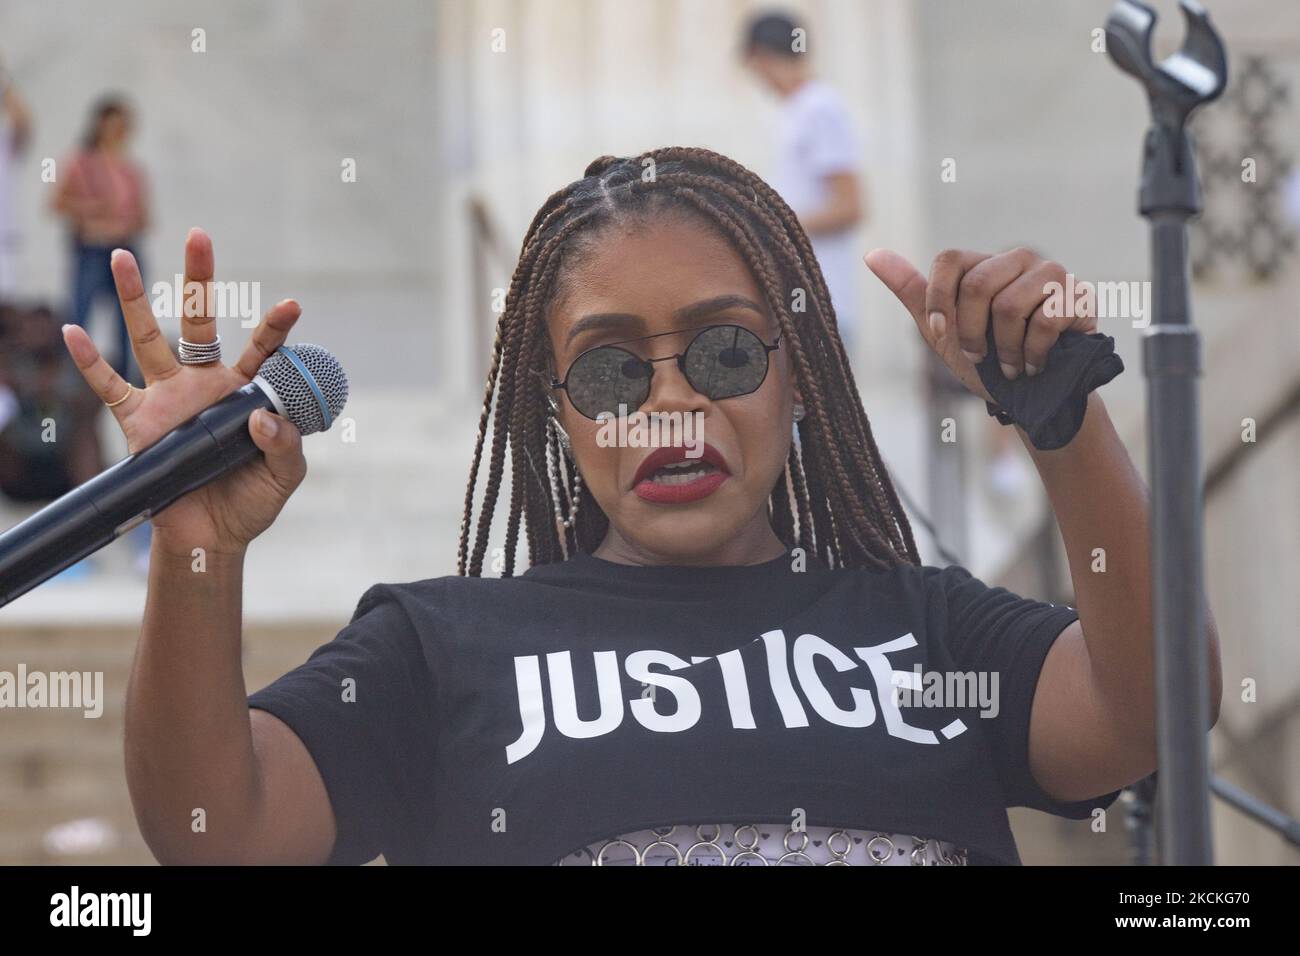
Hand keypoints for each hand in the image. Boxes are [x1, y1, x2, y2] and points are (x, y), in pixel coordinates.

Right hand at [61, 227, 306, 556]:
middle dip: (200, 280)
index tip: (293, 305)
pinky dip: (89, 362)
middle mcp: (204, 385)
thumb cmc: (251, 500)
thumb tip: (261, 416)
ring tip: (121, 256)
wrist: (213, 537)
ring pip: (149, 340)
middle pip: (200, 323)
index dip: (275, 328)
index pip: (264, 352)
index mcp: (244, 392)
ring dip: (135, 300)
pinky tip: (72, 331)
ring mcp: (169, 400)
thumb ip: (284, 444)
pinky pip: (109, 387)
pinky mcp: (139, 423)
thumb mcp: (285, 475)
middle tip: (199, 236)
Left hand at [864, 247, 1096, 401]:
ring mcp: (1050, 274)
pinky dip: (1032, 354)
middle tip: (979, 355)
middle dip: (971, 333)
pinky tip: (1035, 364)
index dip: (939, 301)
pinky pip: (1044, 320)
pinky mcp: (1077, 296)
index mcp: (982, 264)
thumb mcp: (941, 330)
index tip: (942, 333)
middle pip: (978, 284)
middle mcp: (1017, 259)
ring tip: (1009, 364)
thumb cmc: (985, 359)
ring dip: (1003, 349)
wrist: (1031, 396)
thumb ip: (911, 290)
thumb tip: (871, 254)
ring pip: (1009, 305)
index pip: (948, 260)